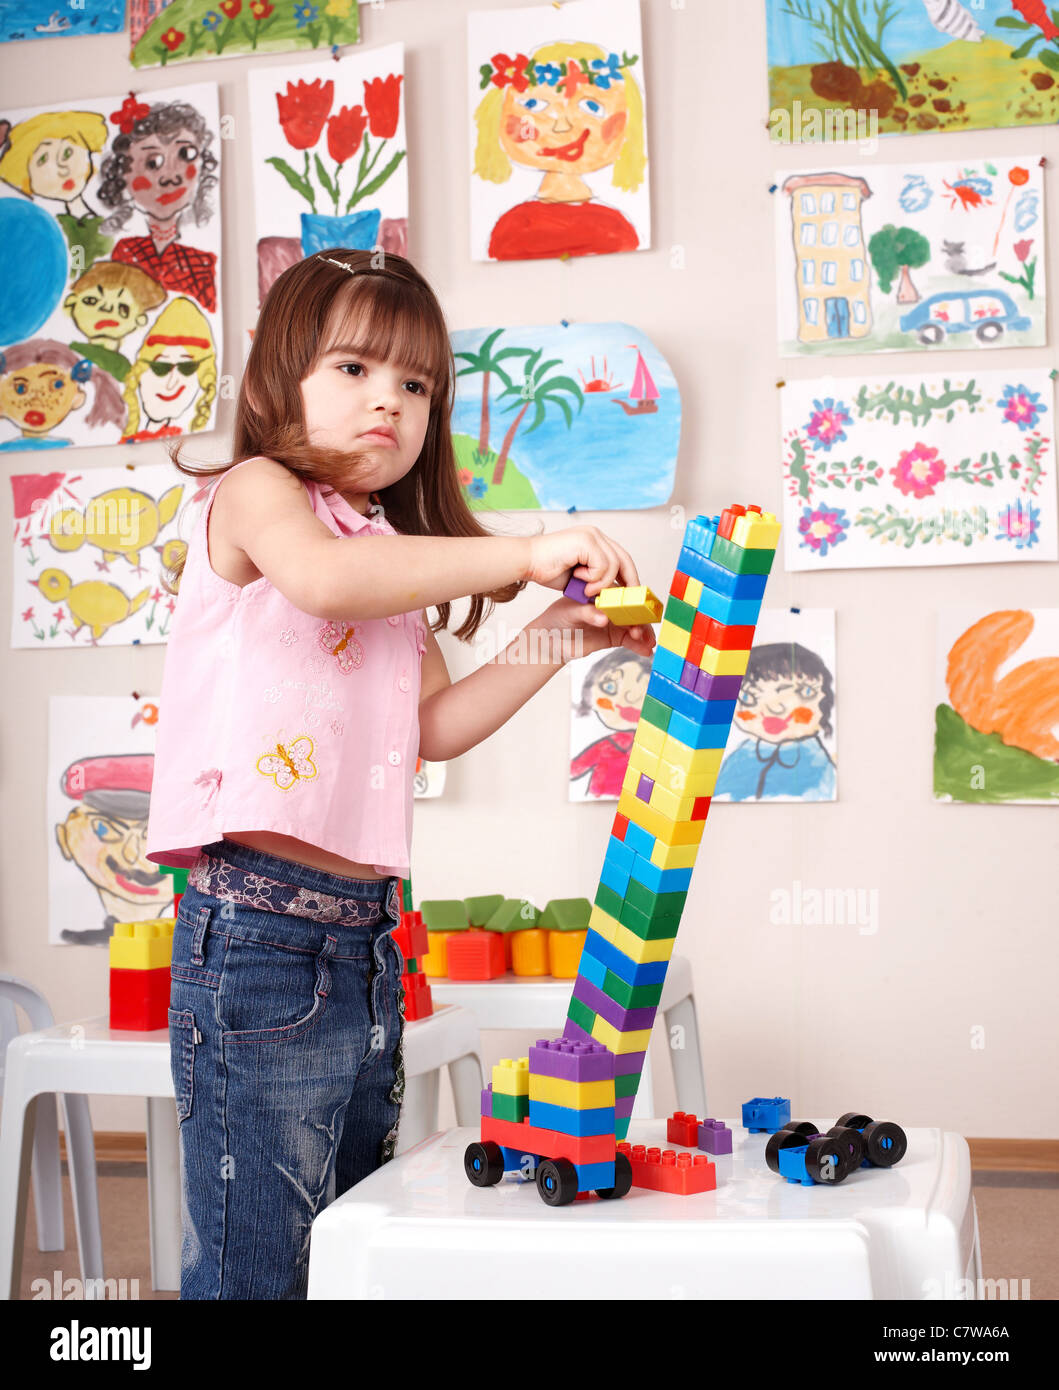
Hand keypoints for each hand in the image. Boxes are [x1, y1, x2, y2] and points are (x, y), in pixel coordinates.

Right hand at [526, 525, 639, 594]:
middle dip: (629, 581)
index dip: (628, 575)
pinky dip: (594, 579)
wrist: (526, 560)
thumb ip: (595, 581)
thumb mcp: (578, 578)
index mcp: (594, 540)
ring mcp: (591, 535)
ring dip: (602, 583)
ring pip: (615, 564)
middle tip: (627, 601)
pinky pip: (603, 565)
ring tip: (587, 590)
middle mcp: (595, 535)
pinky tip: (580, 580)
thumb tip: (613, 595)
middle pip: (624, 558)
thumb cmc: (546, 568)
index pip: (620, 557)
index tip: (632, 593)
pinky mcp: (586, 541)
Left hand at [532, 597, 656, 662]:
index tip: (638, 610)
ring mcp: (613, 620)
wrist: (550, 640)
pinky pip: (629, 640)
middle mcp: (610, 604)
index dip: (632, 601)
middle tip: (643, 630)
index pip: (620, 593)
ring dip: (643, 633)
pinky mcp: (613, 636)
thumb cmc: (556, 619)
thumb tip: (603, 618)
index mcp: (600, 591)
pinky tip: (646, 650)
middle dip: (641, 618)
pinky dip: (639, 645)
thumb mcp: (569, 613)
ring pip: (634, 625)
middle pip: (632, 609)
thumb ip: (587, 614)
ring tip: (647, 642)